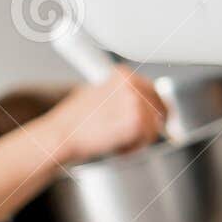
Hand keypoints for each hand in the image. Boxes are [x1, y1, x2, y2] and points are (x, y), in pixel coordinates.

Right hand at [35, 68, 167, 163]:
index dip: (152, 110)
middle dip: (149, 124)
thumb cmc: (75, 120)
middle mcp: (132, 83)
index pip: (153, 91)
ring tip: (115, 138)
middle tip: (128, 134)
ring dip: (139, 138)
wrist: (62, 135)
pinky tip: (116, 144)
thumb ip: (122, 95)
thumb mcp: (99, 94)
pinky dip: (134, 147)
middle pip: (160, 108)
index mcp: (124, 74)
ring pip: (155, 126)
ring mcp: (135, 101)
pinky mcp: (137, 121)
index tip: (151, 119)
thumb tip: (145, 103)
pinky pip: (148, 139)